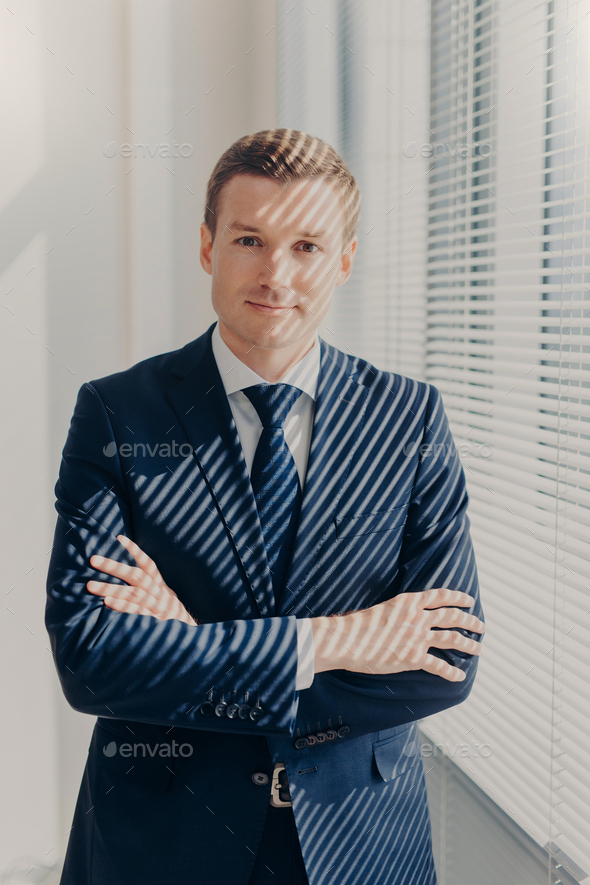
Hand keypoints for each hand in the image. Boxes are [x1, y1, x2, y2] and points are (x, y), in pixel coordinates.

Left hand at [87, 535, 198, 625]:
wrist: (193, 636)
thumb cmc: (173, 616)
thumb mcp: (166, 598)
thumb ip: (150, 588)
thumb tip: (130, 578)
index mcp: (160, 585)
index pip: (148, 563)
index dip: (134, 550)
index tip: (119, 538)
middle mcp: (159, 592)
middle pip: (135, 575)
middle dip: (113, 566)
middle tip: (93, 559)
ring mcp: (157, 606)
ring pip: (132, 593)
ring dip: (110, 588)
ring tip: (90, 585)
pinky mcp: (155, 620)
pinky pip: (137, 612)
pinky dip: (122, 606)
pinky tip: (107, 603)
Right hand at [310, 587, 483, 681]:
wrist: (348, 640)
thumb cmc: (360, 625)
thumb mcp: (386, 608)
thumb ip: (403, 610)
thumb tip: (413, 614)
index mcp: (409, 602)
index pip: (440, 596)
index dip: (458, 598)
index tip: (469, 601)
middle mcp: (417, 617)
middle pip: (452, 617)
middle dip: (470, 621)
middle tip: (481, 627)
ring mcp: (417, 637)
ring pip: (451, 639)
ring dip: (468, 644)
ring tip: (478, 649)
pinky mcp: (413, 658)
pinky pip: (439, 665)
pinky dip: (451, 672)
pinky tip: (459, 676)